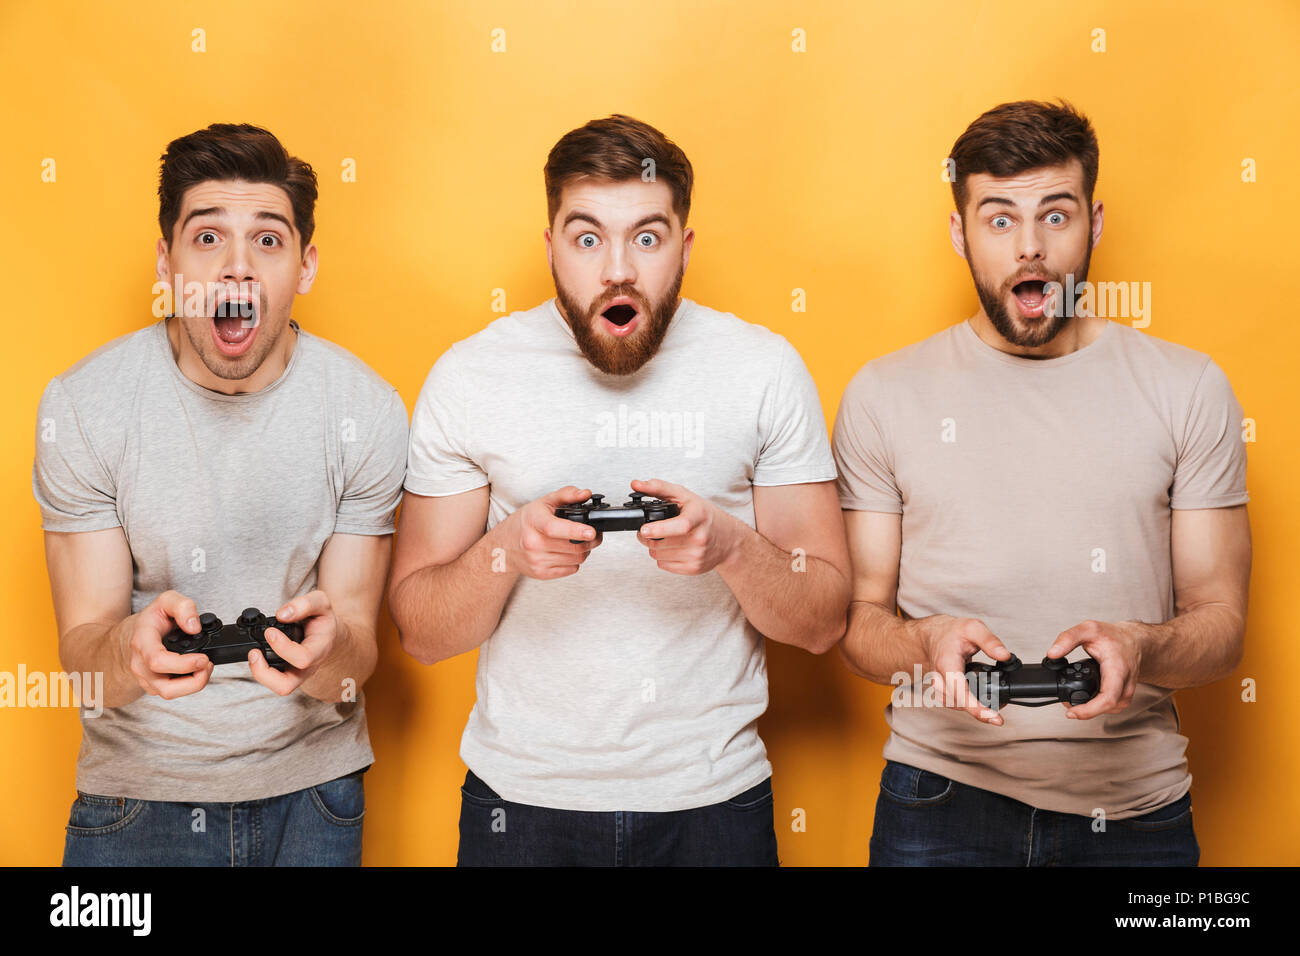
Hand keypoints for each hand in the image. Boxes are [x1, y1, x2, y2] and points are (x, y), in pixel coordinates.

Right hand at [122, 590, 214, 699]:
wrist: (135, 634)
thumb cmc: (153, 619)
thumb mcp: (167, 601)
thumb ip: (183, 607)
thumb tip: (194, 627)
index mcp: (142, 642)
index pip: (157, 661)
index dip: (184, 664)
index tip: (203, 658)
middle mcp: (140, 664)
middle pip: (165, 686)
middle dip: (195, 680)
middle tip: (208, 663)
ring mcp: (145, 678)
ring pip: (169, 693)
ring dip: (194, 685)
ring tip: (204, 667)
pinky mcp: (152, 686)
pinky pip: (171, 692)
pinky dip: (188, 685)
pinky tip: (196, 671)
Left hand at [248, 590, 336, 695]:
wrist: (328, 635)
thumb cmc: (323, 620)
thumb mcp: (321, 603)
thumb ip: (304, 604)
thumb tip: (282, 614)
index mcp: (320, 649)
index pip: (303, 658)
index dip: (283, 648)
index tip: (270, 632)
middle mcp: (309, 667)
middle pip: (287, 684)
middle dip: (265, 670)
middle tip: (254, 651)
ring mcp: (297, 674)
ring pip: (279, 688)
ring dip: (260, 674)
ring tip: (253, 654)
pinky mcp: (287, 674)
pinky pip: (273, 681)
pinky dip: (260, 670)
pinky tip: (257, 654)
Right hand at [495, 485, 601, 579]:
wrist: (504, 545)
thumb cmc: (526, 522)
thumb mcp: (543, 502)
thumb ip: (566, 495)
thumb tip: (585, 493)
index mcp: (534, 522)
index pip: (554, 528)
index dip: (576, 530)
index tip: (591, 532)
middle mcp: (533, 543)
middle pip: (573, 546)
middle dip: (590, 540)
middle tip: (593, 534)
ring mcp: (536, 560)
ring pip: (576, 559)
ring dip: (584, 550)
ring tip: (579, 542)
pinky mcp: (541, 573)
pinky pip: (571, 569)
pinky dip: (575, 561)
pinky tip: (568, 552)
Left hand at [630, 478, 744, 574]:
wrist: (729, 539)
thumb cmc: (705, 515)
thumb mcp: (685, 496)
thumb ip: (658, 488)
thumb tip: (635, 484)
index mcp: (698, 517)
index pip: (680, 526)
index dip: (659, 529)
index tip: (644, 530)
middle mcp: (700, 538)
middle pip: (660, 543)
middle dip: (647, 536)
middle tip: (648, 529)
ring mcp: (697, 556)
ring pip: (658, 556)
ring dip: (654, 547)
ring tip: (663, 538)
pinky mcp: (694, 568)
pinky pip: (664, 565)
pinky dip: (662, 557)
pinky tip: (672, 548)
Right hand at [914, 614, 1012, 725]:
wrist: (933, 636)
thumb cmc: (950, 633)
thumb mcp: (973, 628)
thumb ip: (990, 641)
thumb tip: (1005, 656)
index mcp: (947, 665)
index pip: (960, 692)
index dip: (977, 708)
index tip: (995, 718)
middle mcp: (940, 680)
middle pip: (960, 704)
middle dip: (982, 712)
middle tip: (1000, 715)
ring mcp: (939, 688)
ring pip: (958, 707)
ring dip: (976, 710)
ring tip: (995, 707)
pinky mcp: (942, 692)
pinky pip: (956, 705)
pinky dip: (970, 706)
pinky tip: (982, 703)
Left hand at [1047, 619, 1142, 718]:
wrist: (1134, 640)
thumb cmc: (1114, 636)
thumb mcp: (1088, 629)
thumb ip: (1067, 639)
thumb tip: (1052, 653)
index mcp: (1118, 669)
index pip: (1107, 698)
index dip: (1089, 710)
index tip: (1072, 712)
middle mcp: (1125, 683)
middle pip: (1109, 707)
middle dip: (1086, 711)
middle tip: (1067, 706)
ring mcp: (1127, 691)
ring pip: (1111, 709)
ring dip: (1092, 709)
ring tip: (1074, 702)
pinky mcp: (1124, 694)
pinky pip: (1112, 706)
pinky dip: (1099, 706)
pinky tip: (1088, 700)